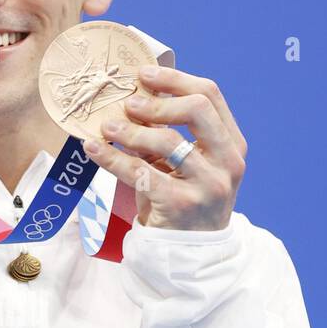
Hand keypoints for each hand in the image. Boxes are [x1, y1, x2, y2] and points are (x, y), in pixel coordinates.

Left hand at [85, 65, 247, 230]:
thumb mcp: (190, 164)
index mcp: (232, 144)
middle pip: (197, 109)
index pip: (210, 95)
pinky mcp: (181, 206)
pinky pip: (141, 173)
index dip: (175, 79)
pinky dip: (113, 157)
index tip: (144, 74)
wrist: (192, 253)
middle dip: (157, 101)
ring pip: (168, 141)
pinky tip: (94, 149)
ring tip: (108, 127)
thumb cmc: (186, 199)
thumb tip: (136, 93)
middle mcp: (228, 162)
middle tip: (128, 103)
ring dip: (131, 131)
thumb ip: (173, 131)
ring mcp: (208, 185)